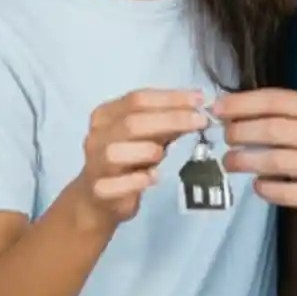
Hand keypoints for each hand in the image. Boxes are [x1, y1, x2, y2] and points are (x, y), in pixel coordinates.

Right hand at [75, 89, 208, 228]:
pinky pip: (116, 185)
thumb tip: (196, 108)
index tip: (199, 100)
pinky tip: (153, 178)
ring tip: (163, 155)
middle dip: (170, 119)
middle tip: (200, 121)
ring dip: (147, 151)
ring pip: (117, 152)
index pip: (138, 99)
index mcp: (106, 115)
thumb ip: (166, 122)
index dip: (170, 98)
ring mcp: (95, 163)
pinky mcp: (99, 190)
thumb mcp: (147, 136)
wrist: (99, 197)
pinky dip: (137, 180)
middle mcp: (97, 136)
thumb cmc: (127, 160)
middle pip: (132, 122)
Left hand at [215, 88, 296, 227]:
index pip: (275, 99)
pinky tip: (257, 184)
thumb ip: (282, 114)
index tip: (216, 109)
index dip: (241, 104)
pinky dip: (263, 187)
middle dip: (239, 132)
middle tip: (225, 138)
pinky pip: (282, 191)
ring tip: (229, 162)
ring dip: (243, 161)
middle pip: (272, 129)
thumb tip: (230, 111)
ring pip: (274, 160)